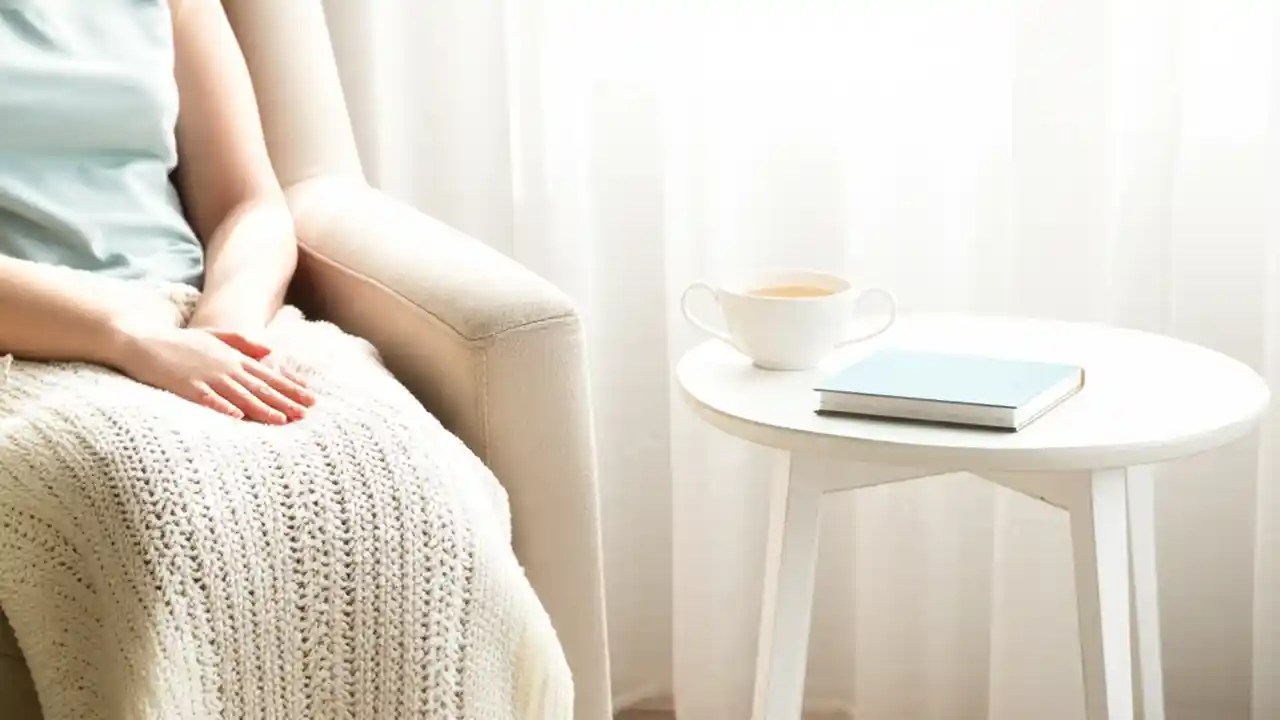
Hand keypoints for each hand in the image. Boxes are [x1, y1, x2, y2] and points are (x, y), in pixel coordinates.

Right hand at [111, 325, 313, 423]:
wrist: (144, 340)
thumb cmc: (181, 342)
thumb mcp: (215, 336)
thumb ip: (242, 343)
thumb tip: (269, 350)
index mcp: (233, 358)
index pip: (268, 375)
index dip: (290, 387)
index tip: (309, 397)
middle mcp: (225, 367)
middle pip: (260, 387)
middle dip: (285, 401)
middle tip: (306, 413)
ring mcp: (206, 376)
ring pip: (239, 395)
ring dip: (261, 409)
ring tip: (281, 420)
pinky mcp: (186, 385)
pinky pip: (207, 399)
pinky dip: (222, 408)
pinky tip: (236, 418)